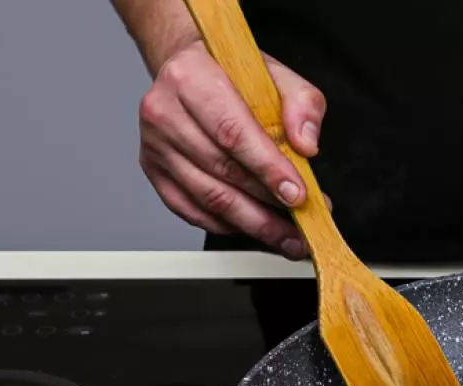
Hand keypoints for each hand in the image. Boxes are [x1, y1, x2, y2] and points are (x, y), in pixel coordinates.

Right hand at [137, 40, 327, 258]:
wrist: (192, 73)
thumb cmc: (232, 75)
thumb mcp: (277, 76)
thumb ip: (301, 104)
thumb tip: (306, 145)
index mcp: (191, 78)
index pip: (232, 132)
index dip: (267, 168)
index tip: (296, 194)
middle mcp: (164, 112)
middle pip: (222, 171)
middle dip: (268, 204)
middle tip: (303, 222)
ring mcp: (155, 146)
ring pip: (209, 198)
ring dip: (254, 223)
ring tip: (288, 235)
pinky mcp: (155, 173)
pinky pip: (194, 211)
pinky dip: (229, 225)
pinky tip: (256, 227)